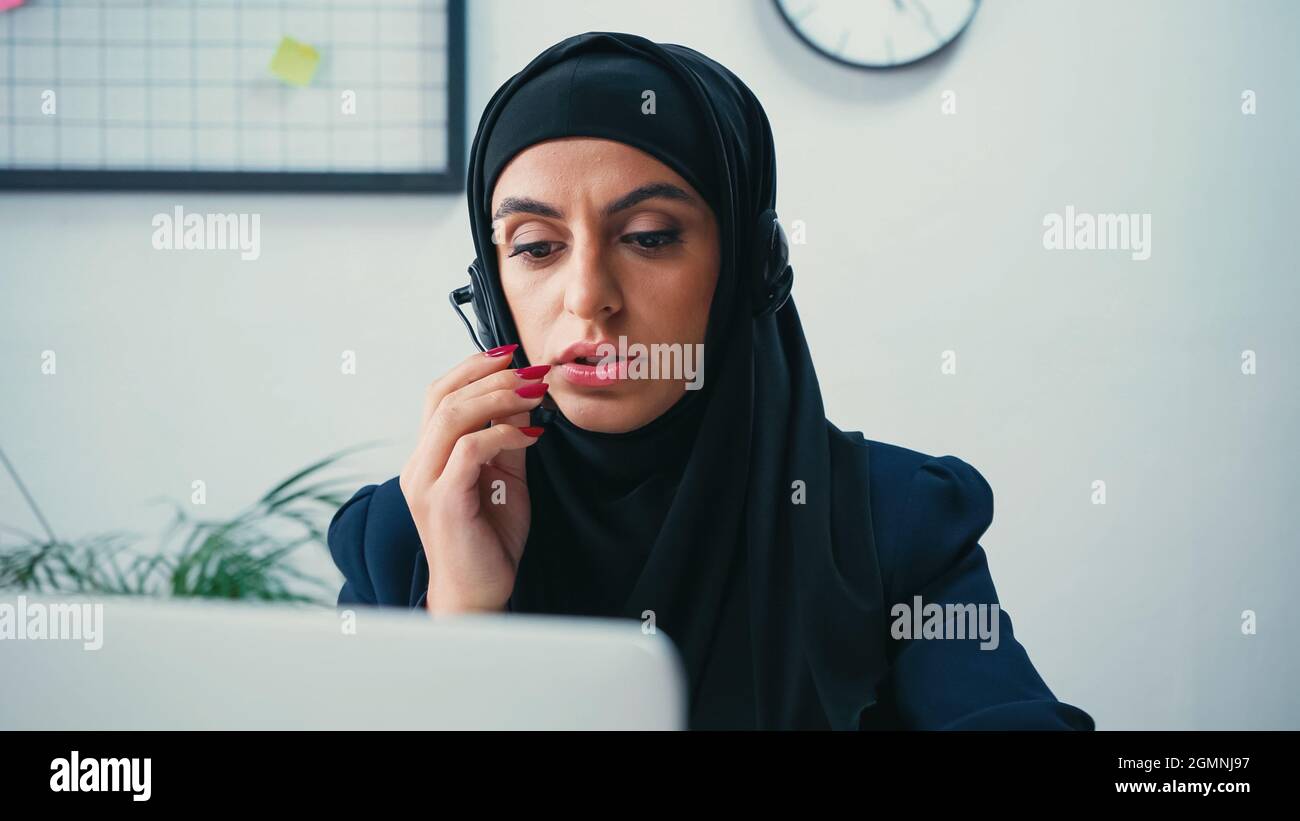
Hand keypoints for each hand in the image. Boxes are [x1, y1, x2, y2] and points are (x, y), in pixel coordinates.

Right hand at [398, 344, 549, 613]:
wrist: (478, 595)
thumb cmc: (489, 542)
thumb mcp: (505, 480)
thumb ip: (506, 442)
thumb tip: (525, 401)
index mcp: (428, 457)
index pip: (439, 395)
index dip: (473, 368)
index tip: (512, 354)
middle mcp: (419, 465)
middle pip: (441, 396)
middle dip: (490, 375)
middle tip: (531, 370)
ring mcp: (425, 482)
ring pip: (450, 416)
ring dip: (498, 397)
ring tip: (534, 392)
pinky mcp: (442, 501)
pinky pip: (469, 449)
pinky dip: (502, 433)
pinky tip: (531, 434)